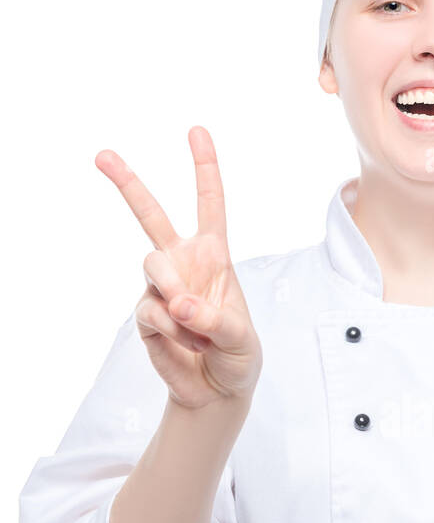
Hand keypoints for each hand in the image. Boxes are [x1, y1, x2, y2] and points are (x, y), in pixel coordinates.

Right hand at [95, 127, 262, 409]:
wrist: (215, 391)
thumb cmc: (237, 357)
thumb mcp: (241, 339)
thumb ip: (215, 319)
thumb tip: (177, 304)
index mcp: (215, 257)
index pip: (210, 205)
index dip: (204, 168)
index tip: (196, 131)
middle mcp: (183, 263)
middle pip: (151, 215)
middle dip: (127, 183)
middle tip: (102, 155)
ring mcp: (161, 287)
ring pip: (154, 267)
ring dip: (175, 293)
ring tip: (194, 326)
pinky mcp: (146, 312)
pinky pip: (152, 310)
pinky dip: (172, 330)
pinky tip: (186, 343)